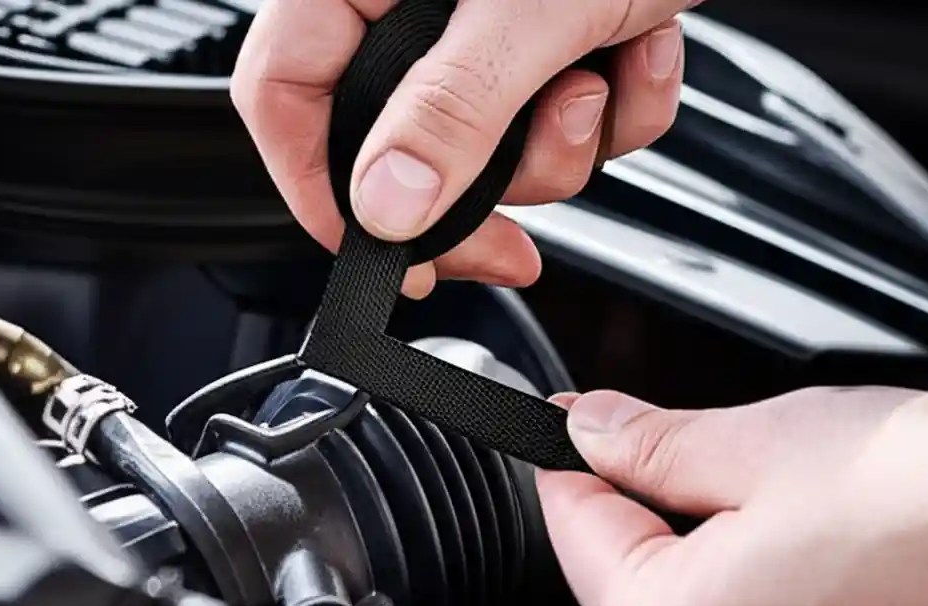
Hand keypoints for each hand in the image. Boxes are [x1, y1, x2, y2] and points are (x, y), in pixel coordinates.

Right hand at [231, 0, 692, 298]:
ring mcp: (484, 32)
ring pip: (494, 150)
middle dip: (484, 186)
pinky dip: (620, 108)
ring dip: (567, 142)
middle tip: (514, 234)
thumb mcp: (527, 11)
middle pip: (397, 146)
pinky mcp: (553, 44)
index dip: (320, 192)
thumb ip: (451, 111)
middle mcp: (414, 8)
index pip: (284, 95)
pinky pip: (567, 122)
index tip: (387, 257)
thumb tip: (386, 208)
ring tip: (601, 71)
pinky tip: (643, 47)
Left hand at [539, 388, 927, 605]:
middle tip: (668, 427)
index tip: (569, 411)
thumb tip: (589, 429)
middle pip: (622, 571)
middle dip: (635, 492)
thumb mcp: (766, 443)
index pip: (569, 528)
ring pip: (689, 596)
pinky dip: (757, 570)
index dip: (566, 452)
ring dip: (700, 527)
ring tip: (763, 471)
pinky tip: (810, 526)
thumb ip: (656, 443)